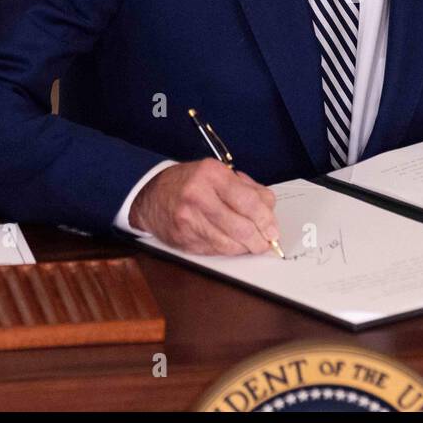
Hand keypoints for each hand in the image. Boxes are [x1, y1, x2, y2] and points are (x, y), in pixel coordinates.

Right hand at [128, 158, 279, 254]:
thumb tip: (269, 208)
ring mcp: (188, 219)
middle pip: (240, 225)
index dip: (265, 218)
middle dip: (259, 239)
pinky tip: (233, 245)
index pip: (247, 200)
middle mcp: (198, 195)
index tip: (273, 228)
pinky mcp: (183, 239)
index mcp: (211, 174)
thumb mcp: (218, 173)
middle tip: (266, 242)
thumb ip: (247, 187)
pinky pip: (215, 250)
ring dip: (245, 247)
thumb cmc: (189, 182)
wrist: (150, 194)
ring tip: (252, 245)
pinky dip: (228, 249)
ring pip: (228, 243)